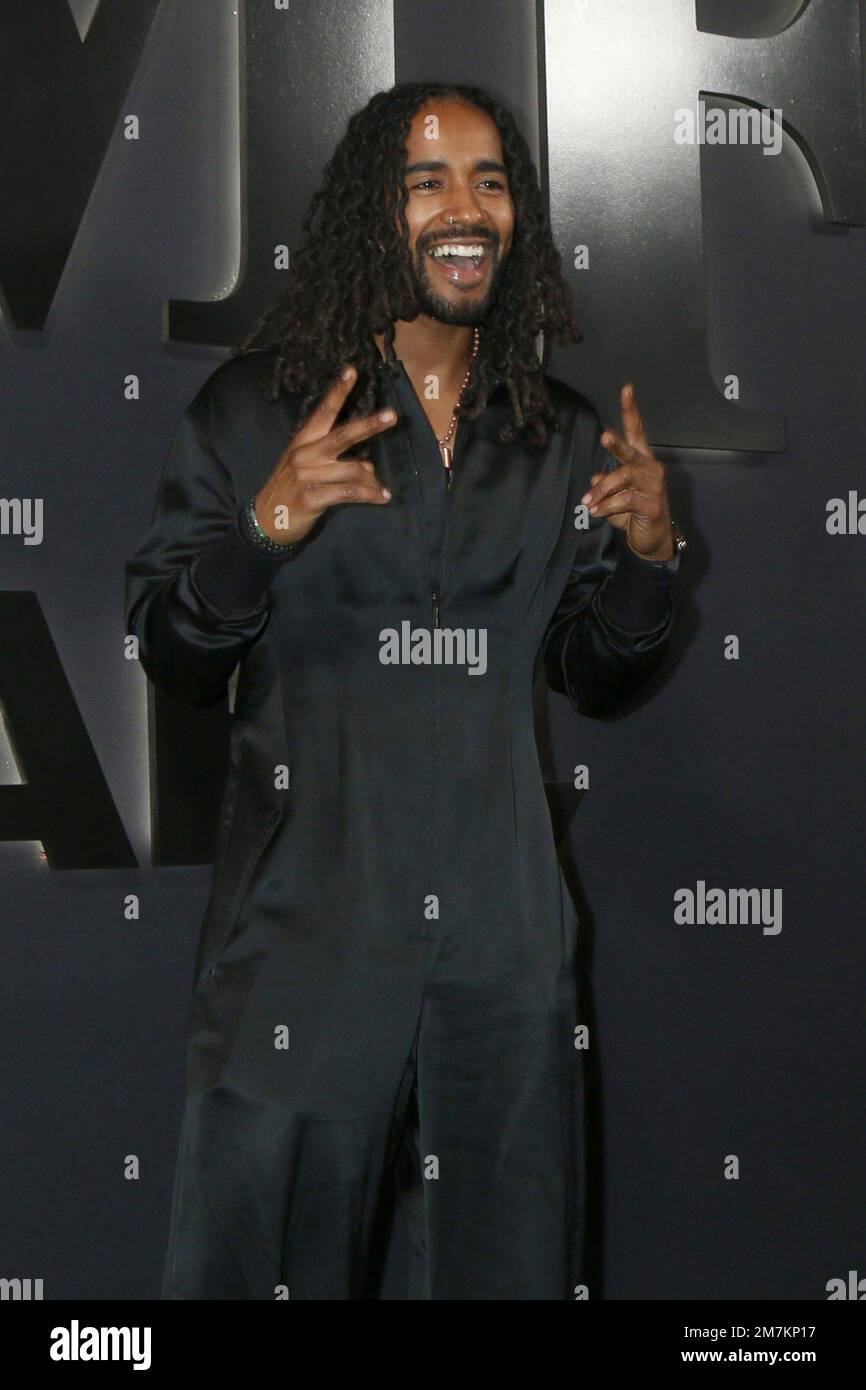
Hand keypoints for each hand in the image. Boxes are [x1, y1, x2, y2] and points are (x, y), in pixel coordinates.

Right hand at [254, 365, 394, 543]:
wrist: (266, 522)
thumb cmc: (289, 491)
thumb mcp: (305, 469)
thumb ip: (336, 462)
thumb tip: (368, 465)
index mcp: (303, 441)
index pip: (323, 412)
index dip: (338, 391)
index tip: (352, 371)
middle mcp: (305, 454)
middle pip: (342, 435)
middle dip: (369, 425)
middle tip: (392, 416)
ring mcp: (307, 475)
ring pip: (354, 470)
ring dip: (372, 481)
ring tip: (381, 490)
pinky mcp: (312, 497)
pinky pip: (350, 493)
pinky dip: (370, 495)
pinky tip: (382, 498)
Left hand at [580, 383, 674, 560]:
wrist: (651, 539)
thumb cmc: (631, 513)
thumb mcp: (613, 496)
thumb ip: (605, 484)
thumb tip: (596, 477)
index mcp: (641, 460)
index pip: (636, 431)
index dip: (631, 411)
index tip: (627, 388)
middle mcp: (650, 468)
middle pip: (631, 452)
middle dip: (617, 444)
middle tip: (604, 437)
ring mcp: (654, 486)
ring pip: (624, 478)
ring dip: (602, 491)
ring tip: (587, 503)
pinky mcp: (653, 504)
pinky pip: (626, 499)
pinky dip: (608, 506)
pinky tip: (596, 512)